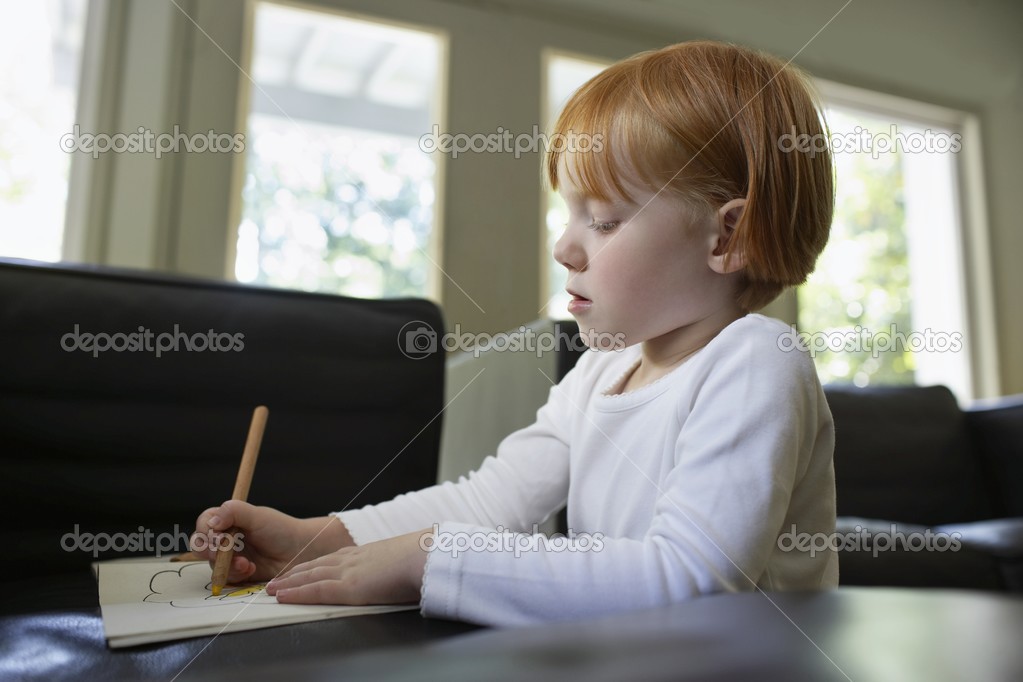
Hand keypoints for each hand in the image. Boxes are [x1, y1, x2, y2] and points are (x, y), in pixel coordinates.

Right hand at [192, 500, 352, 584]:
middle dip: (210, 551)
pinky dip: (236, 574)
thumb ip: (234, 512)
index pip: (205, 523)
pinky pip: (226, 578)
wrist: (301, 552)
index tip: (218, 535)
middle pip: (201, 545)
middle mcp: (226, 538)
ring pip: (213, 564)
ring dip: (226, 565)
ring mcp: (231, 557)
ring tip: (245, 563)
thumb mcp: (258, 516)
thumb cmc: (282, 530)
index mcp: (229, 520)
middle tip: (223, 552)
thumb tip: (212, 521)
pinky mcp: (238, 574)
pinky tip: (251, 569)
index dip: (206, 530)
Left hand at [265, 528, 431, 605]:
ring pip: (310, 577)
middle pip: (316, 566)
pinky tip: (282, 596)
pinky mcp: (348, 587)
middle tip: (277, 580)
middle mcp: (352, 560)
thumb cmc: (422, 559)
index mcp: (366, 554)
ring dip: (288, 583)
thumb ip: (393, 567)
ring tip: (272, 589)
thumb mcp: (403, 561)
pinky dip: (296, 593)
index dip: (314, 566)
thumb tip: (400, 575)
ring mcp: (348, 572)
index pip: (333, 560)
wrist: (426, 556)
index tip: (301, 570)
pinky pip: (315, 591)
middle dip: (294, 574)